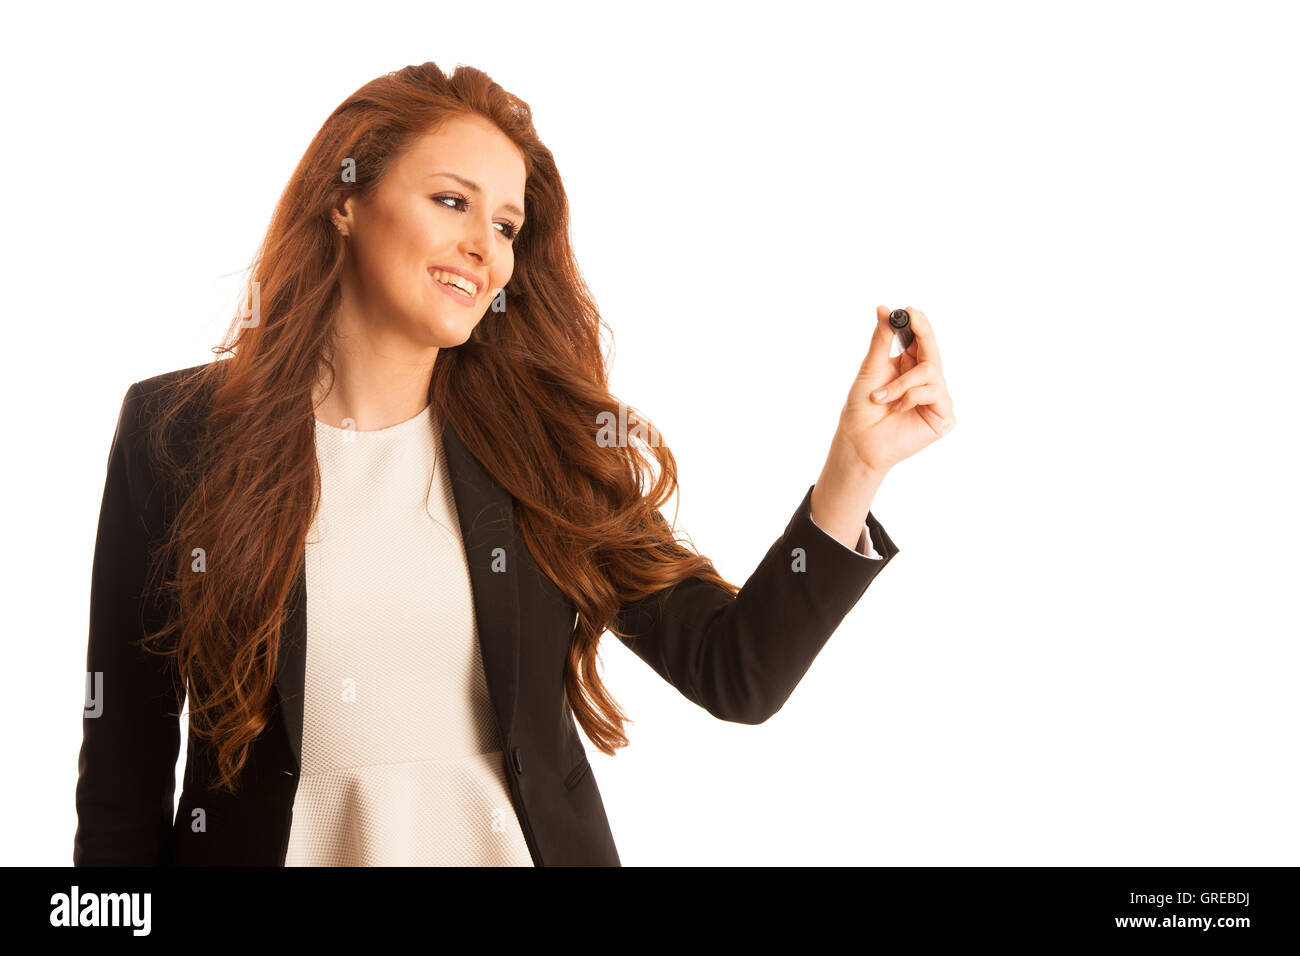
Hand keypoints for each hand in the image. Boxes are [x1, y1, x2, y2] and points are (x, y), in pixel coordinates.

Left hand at [835, 305, 955, 474]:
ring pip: (930, 372)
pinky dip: (910, 397)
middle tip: (910, 316)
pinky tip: (897, 409)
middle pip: (932, 351)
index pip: (920, 340)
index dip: (918, 323)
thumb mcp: (872, 368)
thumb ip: (882, 340)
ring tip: (881, 396)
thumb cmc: (862, 408)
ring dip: (902, 382)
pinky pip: (934, 393)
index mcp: (909, 367)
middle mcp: (926, 381)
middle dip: (922, 333)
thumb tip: (884, 309)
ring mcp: (936, 398)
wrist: (859, 441)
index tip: (909, 310)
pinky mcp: (943, 416)